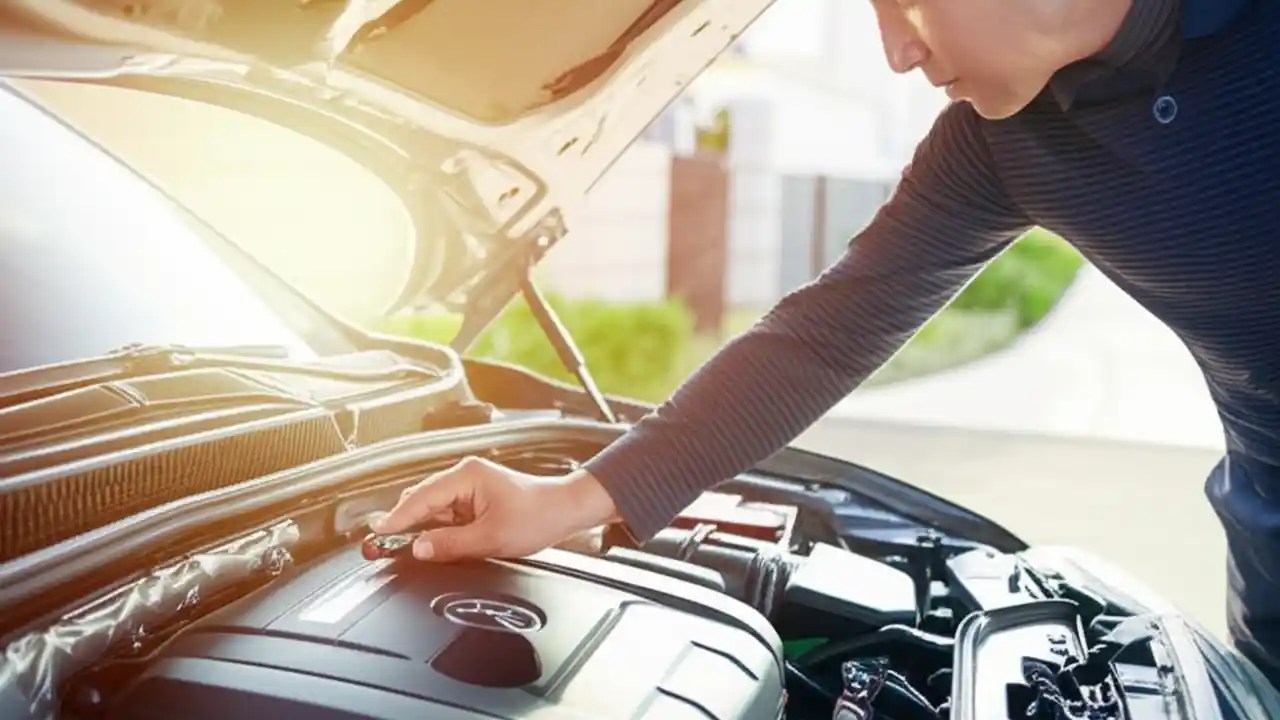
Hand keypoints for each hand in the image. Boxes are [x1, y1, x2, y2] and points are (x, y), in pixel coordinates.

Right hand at [368, 456, 619, 561]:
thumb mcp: (491, 537)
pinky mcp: (473, 501)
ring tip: (406, 550)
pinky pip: (445, 516)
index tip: (374, 536)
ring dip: (422, 530)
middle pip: (420, 503)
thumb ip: (450, 544)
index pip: (420, 499)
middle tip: (381, 548)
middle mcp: (463, 477)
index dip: (395, 519)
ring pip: (432, 511)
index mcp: (466, 476)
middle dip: (403, 526)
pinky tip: (432, 545)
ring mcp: (468, 488)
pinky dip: (437, 531)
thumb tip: (419, 548)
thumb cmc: (538, 516)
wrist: (565, 511)